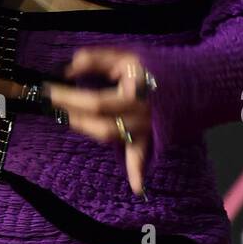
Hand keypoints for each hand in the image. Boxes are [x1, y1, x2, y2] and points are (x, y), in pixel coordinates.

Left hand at [42, 47, 155, 195]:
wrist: (194, 80)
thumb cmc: (156, 65)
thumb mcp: (126, 54)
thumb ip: (96, 59)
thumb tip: (68, 69)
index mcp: (136, 90)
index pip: (96, 99)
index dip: (70, 97)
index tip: (49, 89)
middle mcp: (142, 112)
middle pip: (102, 121)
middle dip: (73, 113)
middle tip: (51, 102)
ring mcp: (147, 128)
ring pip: (113, 136)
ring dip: (87, 129)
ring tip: (67, 117)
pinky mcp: (152, 138)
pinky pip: (143, 156)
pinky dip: (139, 172)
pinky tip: (137, 189)